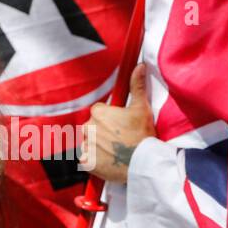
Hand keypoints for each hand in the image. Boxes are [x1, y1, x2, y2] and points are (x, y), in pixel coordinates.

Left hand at [82, 63, 155, 183]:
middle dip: (104, 130)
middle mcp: (87, 128)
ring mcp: (85, 146)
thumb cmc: (142, 134)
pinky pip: (88, 157)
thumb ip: (137, 86)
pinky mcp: (86, 162)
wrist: (142, 162)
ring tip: (117, 150)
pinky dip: (96, 158)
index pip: (100, 110)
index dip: (112, 116)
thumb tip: (139, 65)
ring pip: (90, 141)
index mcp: (98, 113)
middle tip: (121, 137)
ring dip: (100, 144)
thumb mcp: (142, 107)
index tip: (122, 123)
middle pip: (93, 126)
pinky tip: (110, 159)